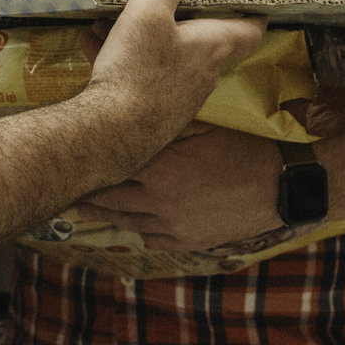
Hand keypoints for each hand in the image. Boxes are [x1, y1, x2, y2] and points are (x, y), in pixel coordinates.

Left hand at [73, 123, 285, 250]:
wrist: (282, 184)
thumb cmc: (242, 147)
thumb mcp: (201, 124)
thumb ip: (163, 119)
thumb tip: (132, 104)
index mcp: (158, 166)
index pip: (109, 161)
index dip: (87, 158)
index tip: (67, 153)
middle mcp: (157, 200)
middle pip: (109, 196)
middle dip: (87, 189)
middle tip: (63, 184)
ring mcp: (172, 224)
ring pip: (125, 221)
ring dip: (103, 213)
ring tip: (81, 208)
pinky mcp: (188, 240)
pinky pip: (152, 238)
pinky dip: (137, 230)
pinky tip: (128, 225)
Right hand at [81, 0, 265, 148]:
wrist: (112, 134)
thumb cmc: (138, 71)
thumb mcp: (148, 12)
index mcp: (212, 47)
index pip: (249, 31)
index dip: (252, 15)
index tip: (250, 3)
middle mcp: (203, 74)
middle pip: (200, 40)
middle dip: (176, 18)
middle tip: (155, 0)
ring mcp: (179, 96)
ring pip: (165, 56)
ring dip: (141, 36)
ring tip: (108, 21)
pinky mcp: (155, 111)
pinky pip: (142, 75)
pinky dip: (123, 58)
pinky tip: (92, 45)